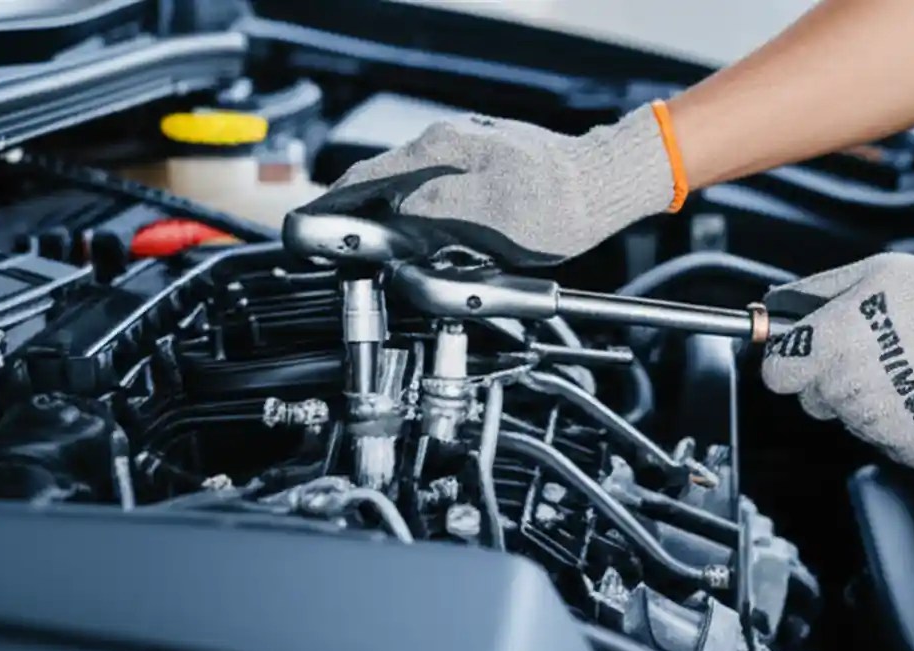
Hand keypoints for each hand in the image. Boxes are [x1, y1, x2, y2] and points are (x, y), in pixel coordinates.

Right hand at [299, 105, 676, 266]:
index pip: (367, 177)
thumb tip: (396, 215)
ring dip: (384, 214)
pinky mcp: (482, 167)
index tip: (308, 225)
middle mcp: (448, 143)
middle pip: (382, 181)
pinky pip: (433, 191)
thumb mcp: (493, 215)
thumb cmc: (560, 202)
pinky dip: (414, 212)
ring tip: (365, 243)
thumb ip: (436, 213)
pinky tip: (415, 232)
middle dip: (352, 211)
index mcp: (442, 150)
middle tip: (330, 242)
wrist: (604, 183)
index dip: (332, 204)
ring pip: (407, 187)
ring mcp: (465, 152)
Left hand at [760, 254, 913, 467]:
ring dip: (870, 400)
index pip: (776, 373)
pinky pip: (890, 440)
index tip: (803, 355)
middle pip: (814, 400)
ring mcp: (877, 426)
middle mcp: (846, 391)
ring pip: (853, 421)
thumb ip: (814, 293)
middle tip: (872, 353)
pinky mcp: (910, 449)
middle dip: (832, 380)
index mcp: (828, 347)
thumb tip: (776, 303)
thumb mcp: (870, 273)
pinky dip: (904, 422)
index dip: (788, 362)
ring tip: (909, 367)